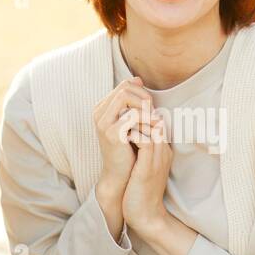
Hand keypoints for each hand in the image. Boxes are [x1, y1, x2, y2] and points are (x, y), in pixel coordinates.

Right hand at [92, 78, 151, 197]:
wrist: (121, 175)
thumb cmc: (128, 148)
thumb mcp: (131, 122)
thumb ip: (133, 102)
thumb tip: (138, 79)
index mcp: (102, 108)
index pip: (124, 86)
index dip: (141, 92)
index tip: (151, 106)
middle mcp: (99, 113)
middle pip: (124, 88)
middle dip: (144, 97)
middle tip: (155, 112)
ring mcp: (103, 123)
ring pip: (126, 97)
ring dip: (145, 106)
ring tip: (155, 120)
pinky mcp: (112, 133)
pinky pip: (132, 115)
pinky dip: (146, 118)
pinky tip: (154, 128)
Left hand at [121, 117, 172, 234]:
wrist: (146, 216)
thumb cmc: (140, 193)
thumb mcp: (143, 168)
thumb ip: (139, 152)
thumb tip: (127, 138)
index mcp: (162, 151)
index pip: (157, 122)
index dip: (142, 115)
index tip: (125, 116)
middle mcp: (163, 151)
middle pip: (157, 119)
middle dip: (139, 113)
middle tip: (122, 114)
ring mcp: (158, 158)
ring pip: (153, 125)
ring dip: (134, 121)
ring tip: (120, 123)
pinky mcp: (149, 166)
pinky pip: (144, 139)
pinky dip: (132, 133)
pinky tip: (122, 137)